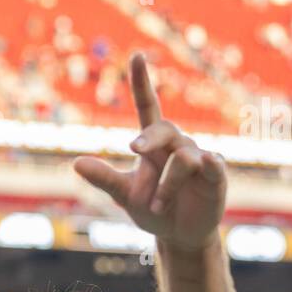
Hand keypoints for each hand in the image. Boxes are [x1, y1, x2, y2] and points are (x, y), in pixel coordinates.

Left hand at [73, 52, 226, 253]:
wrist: (180, 235)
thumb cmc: (153, 210)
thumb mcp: (125, 195)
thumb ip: (104, 178)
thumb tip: (75, 163)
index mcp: (153, 144)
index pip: (147, 106)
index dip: (142, 82)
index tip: (136, 56)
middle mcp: (176, 144)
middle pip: (165, 128)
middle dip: (150, 137)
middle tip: (135, 148)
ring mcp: (198, 157)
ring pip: (182, 158)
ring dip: (165, 186)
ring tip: (158, 206)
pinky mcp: (216, 174)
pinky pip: (212, 163)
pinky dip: (208, 163)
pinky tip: (206, 164)